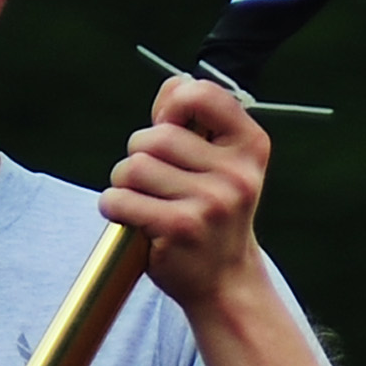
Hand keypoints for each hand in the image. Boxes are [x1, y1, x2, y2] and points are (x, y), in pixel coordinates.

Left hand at [99, 73, 272, 308]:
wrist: (225, 281)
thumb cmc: (214, 214)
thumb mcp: (221, 164)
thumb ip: (196, 120)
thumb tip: (173, 84)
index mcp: (251, 146)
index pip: (201, 94)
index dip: (172, 106)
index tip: (170, 128)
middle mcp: (236, 173)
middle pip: (155, 136)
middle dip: (140, 155)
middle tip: (153, 181)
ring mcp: (210, 202)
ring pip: (133, 167)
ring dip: (124, 183)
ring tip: (142, 201)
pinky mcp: (179, 228)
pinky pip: (120, 199)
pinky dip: (114, 207)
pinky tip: (131, 219)